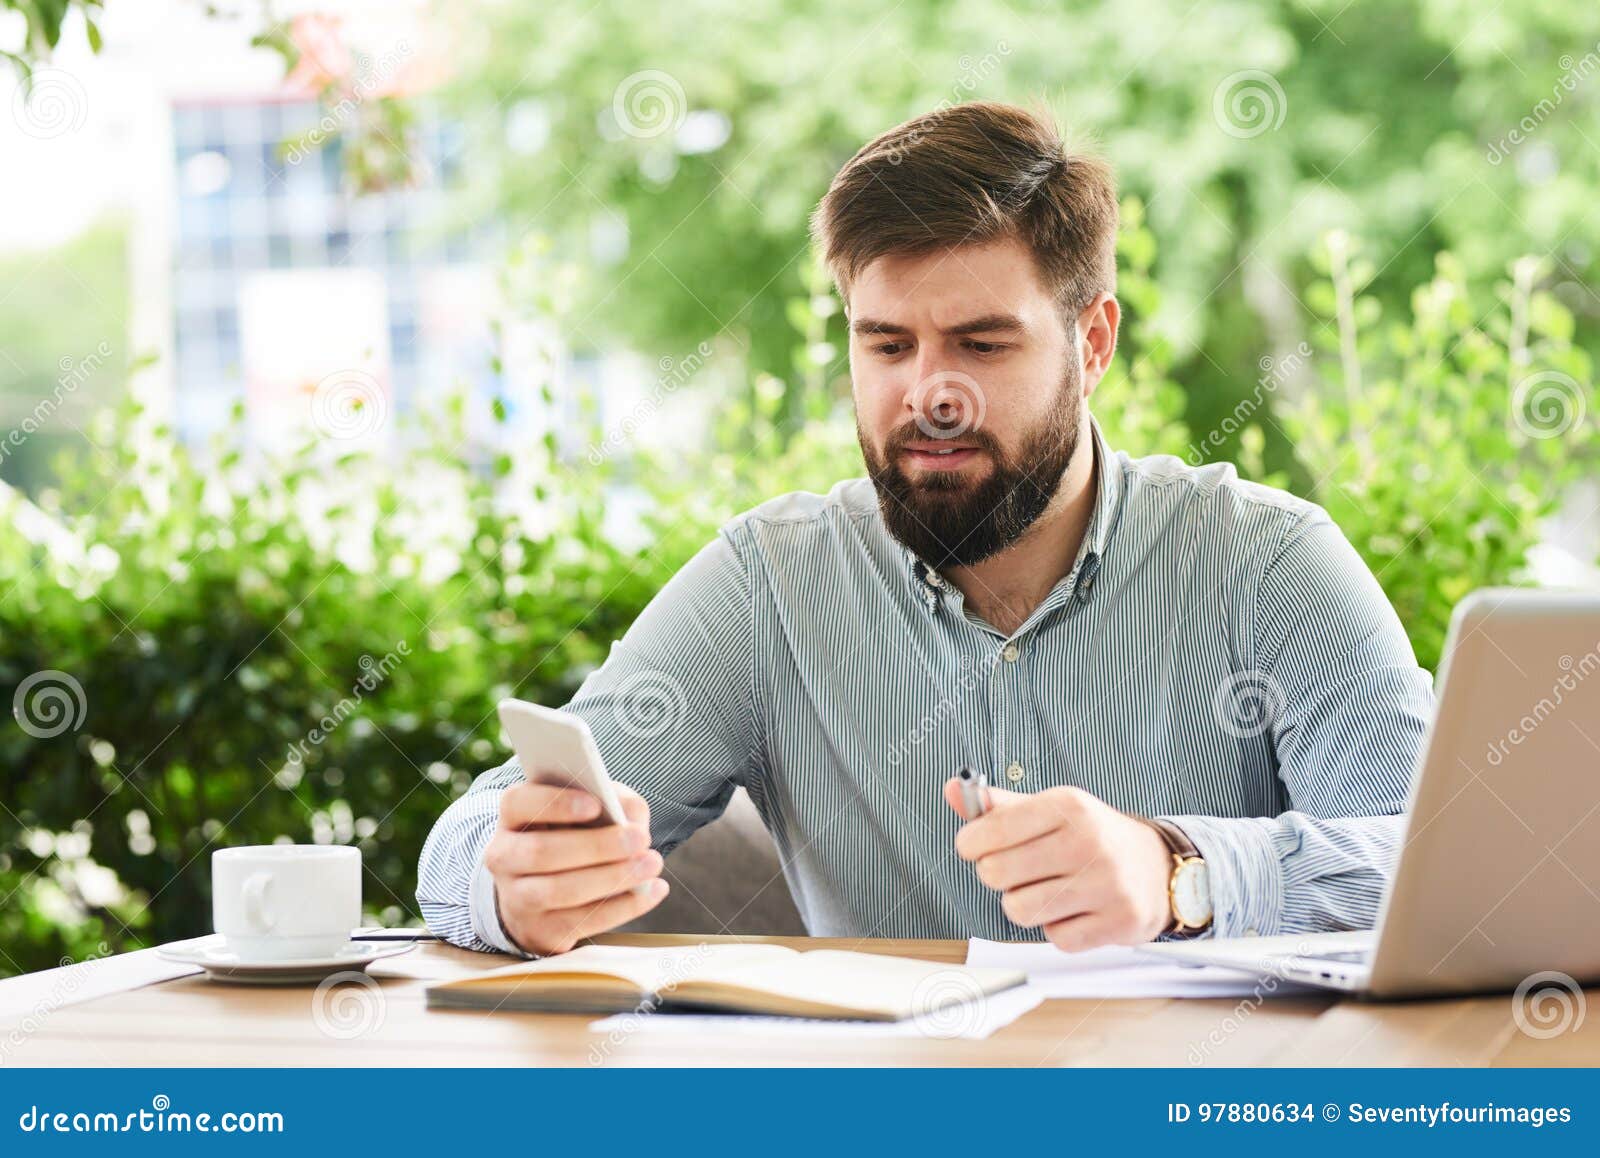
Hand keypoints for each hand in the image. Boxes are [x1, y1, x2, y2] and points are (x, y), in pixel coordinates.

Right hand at [484, 781, 667, 954]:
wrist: (543, 895)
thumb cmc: (573, 837)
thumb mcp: (589, 810)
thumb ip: (612, 801)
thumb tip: (632, 818)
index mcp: (512, 817)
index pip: (518, 803)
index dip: (556, 803)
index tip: (596, 804)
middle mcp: (504, 857)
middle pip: (541, 851)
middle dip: (596, 846)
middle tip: (641, 838)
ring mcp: (516, 898)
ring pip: (559, 891)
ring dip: (612, 877)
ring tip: (651, 864)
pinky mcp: (539, 930)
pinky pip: (580, 921)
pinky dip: (623, 907)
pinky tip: (652, 891)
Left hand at [944, 780, 1171, 951]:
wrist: (1157, 868)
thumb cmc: (1091, 837)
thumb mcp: (1051, 810)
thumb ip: (999, 805)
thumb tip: (952, 789)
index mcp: (1068, 806)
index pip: (991, 830)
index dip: (970, 844)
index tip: (973, 847)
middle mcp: (1088, 841)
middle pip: (996, 874)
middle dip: (997, 876)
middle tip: (1014, 872)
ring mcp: (1106, 884)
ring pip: (1020, 910)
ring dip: (1024, 905)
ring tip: (1046, 890)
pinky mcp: (1118, 922)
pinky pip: (1056, 937)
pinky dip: (1058, 928)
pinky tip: (1076, 909)